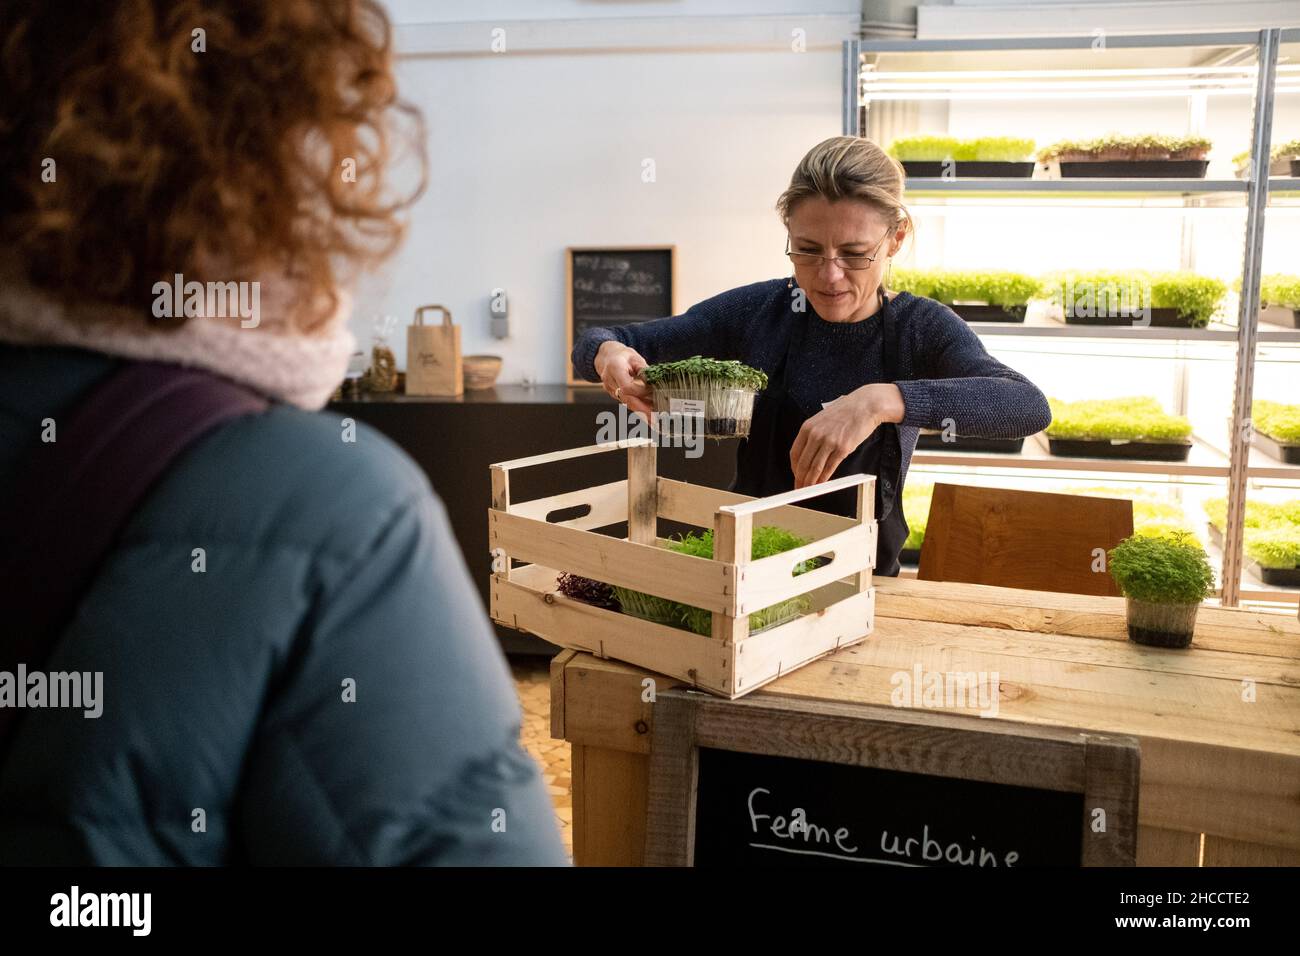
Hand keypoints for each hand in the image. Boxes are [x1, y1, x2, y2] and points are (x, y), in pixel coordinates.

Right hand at [594, 341, 652, 416]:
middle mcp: (610, 381)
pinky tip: (648, 415)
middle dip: (642, 410)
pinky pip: (626, 403)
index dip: (641, 391)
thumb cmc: (621, 356)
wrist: (606, 357)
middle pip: (626, 400)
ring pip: (627, 403)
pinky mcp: (613, 395)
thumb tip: (655, 382)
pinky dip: (637, 408)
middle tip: (654, 419)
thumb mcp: (635, 357)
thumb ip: (644, 370)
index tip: (653, 391)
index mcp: (615, 368)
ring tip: (654, 420)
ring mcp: (610, 389)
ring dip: (641, 412)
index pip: (627, 387)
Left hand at [790, 383, 904, 488]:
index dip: (794, 468)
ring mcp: (829, 442)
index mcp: (808, 427)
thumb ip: (814, 434)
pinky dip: (824, 478)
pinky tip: (822, 484)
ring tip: (809, 490)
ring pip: (815, 468)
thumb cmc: (846, 411)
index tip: (796, 475)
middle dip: (800, 478)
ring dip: (811, 482)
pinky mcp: (843, 448)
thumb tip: (808, 454)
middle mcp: (816, 435)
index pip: (795, 453)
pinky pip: (830, 467)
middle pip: (803, 463)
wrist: (866, 405)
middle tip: (800, 487)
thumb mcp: (823, 419)